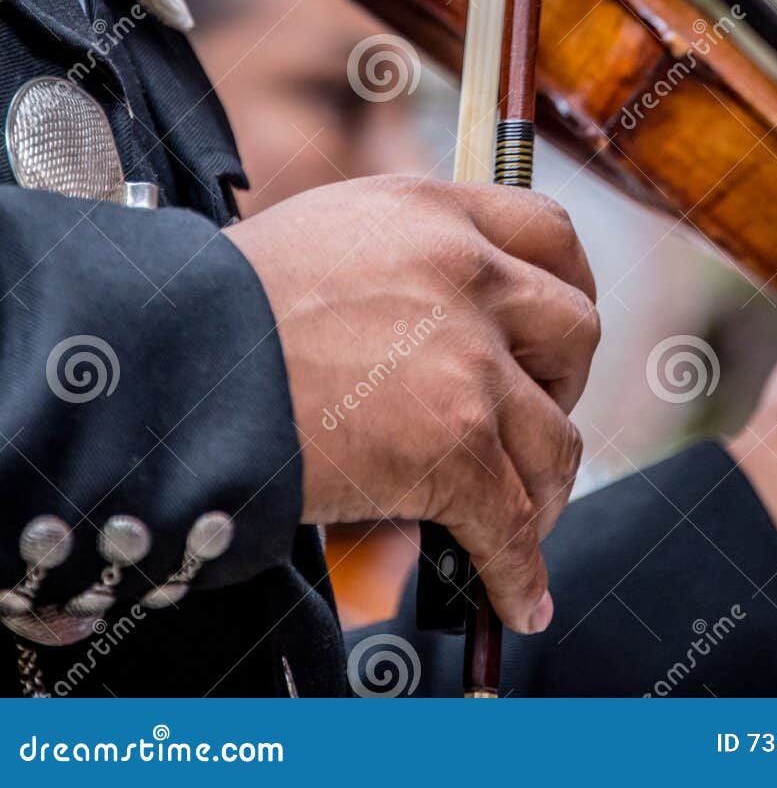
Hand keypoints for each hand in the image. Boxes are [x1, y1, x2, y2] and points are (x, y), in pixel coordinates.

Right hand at [227, 174, 598, 633]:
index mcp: (432, 209)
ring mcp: (467, 359)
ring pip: (557, 435)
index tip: (556, 329)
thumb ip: (407, 265)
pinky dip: (521, 570)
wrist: (171, 363)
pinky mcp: (455, 445)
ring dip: (545, 483)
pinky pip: (514, 522)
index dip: (566, 285)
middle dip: (562, 382)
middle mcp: (466, 271)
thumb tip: (446, 331)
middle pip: (574, 328)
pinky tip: (520, 597)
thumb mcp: (330, 239)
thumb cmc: (222, 308)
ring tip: (523, 512)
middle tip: (530, 414)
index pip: (549, 232)